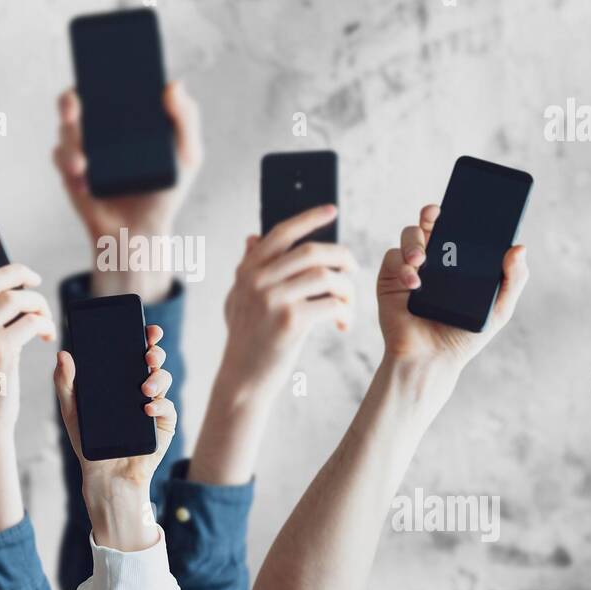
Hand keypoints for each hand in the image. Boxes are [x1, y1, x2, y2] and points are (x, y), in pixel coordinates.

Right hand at [53, 83, 202, 300]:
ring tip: (82, 164)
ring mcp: (83, 144)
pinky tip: (82, 177)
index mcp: (128, 114)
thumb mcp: (187, 155)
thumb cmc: (166, 190)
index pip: (111, 82)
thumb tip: (174, 84)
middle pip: (78, 98)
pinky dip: (68, 163)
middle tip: (74, 106)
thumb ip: (186, 119)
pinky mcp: (69, 168)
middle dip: (70, 99)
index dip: (101, 67)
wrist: (141, 232)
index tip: (99, 61)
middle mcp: (101, 123)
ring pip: (65, 128)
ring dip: (70, 142)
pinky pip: (60, 155)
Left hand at [53, 324, 177, 550]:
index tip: (146, 328)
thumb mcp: (72, 410)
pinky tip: (146, 408)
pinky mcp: (163, 424)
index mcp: (121, 379)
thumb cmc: (89, 441)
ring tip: (144, 388)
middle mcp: (140, 387)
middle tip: (148, 353)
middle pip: (154, 360)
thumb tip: (62, 354)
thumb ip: (66, 383)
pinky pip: (167, 408)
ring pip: (164, 380)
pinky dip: (159, 406)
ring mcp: (155, 404)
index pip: (134, 351)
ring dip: (157, 378)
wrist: (104, 476)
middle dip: (155, 351)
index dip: (144, 337)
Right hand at [217, 204, 357, 398]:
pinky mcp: (290, 322)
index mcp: (247, 270)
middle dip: (341, 256)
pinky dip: (344, 312)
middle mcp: (258, 280)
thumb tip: (252, 237)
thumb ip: (246, 268)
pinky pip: (331, 304)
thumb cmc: (245, 339)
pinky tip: (342, 324)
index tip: (331, 210)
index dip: (308, 217)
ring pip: (327, 277)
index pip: (282, 233)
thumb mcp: (237, 298)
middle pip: (312, 252)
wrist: (243, 379)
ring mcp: (273, 300)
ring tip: (348, 304)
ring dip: (347, 289)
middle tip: (353, 269)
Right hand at [378, 204, 528, 371]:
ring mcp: (411, 267)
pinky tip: (413, 281)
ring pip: (409, 234)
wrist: (430, 360)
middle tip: (435, 213)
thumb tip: (519, 246)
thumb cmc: (464, 338)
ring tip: (421, 260)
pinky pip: (392, 257)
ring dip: (414, 241)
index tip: (468, 197)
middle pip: (431, 222)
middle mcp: (434, 259)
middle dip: (432, 212)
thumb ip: (513, 279)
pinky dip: (402, 265)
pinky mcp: (390, 278)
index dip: (462, 209)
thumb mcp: (498, 309)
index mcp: (459, 261)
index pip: (459, 227)